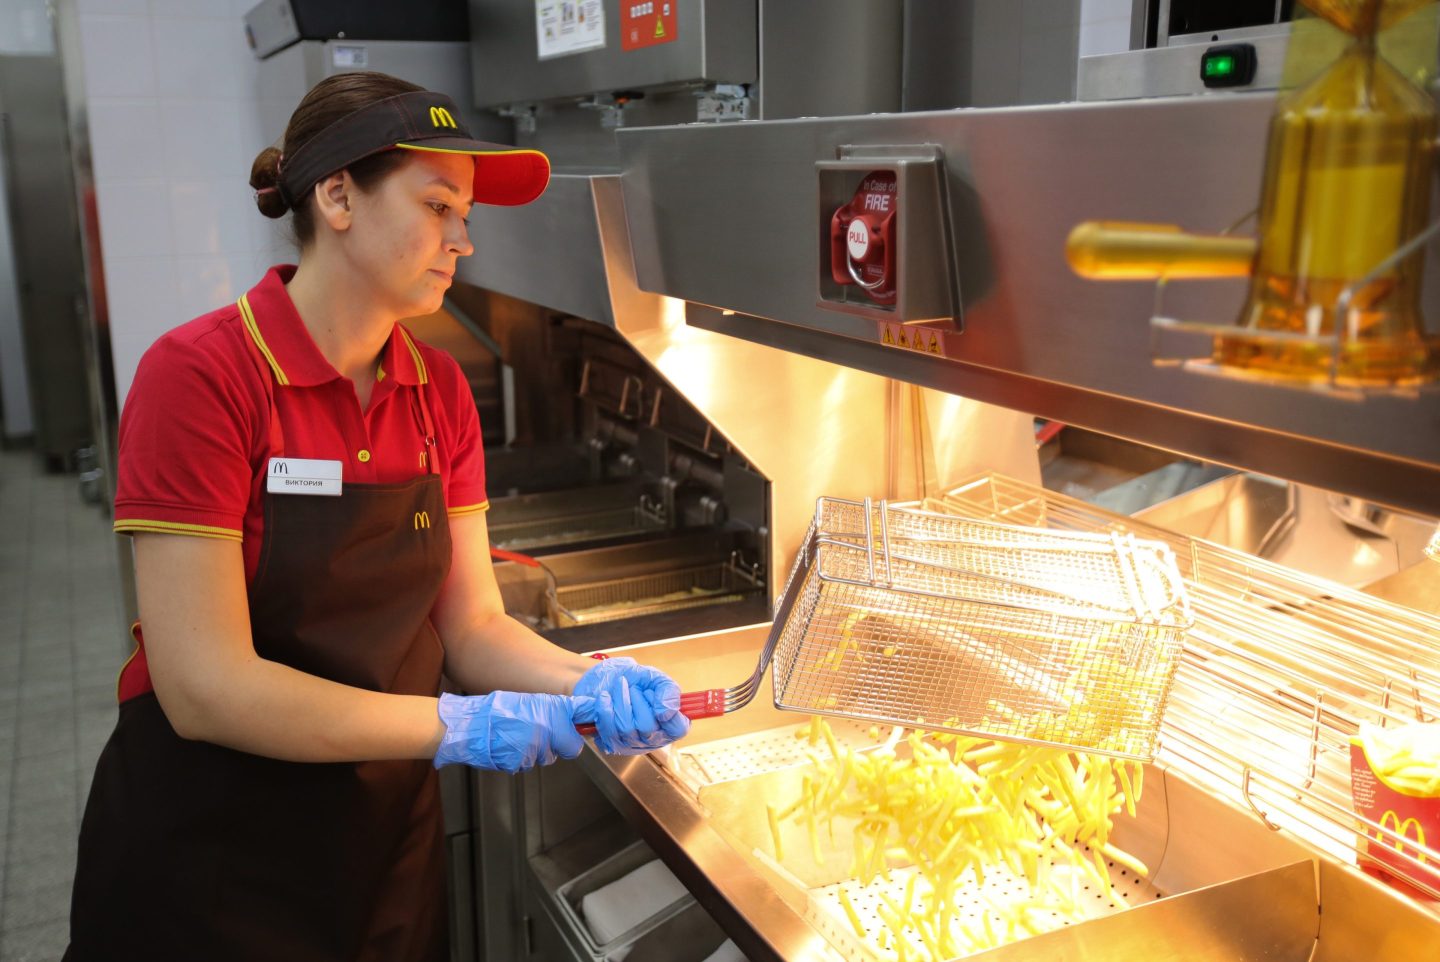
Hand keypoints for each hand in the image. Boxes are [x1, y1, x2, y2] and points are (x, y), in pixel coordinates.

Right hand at [433, 691, 595, 772]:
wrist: (469, 726)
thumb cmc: (497, 711)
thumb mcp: (530, 702)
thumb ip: (554, 711)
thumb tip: (578, 713)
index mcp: (550, 712)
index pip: (578, 731)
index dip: (579, 732)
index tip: (584, 729)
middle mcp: (545, 732)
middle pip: (567, 749)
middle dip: (558, 744)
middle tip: (541, 732)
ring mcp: (532, 750)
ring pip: (546, 757)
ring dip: (537, 749)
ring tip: (519, 734)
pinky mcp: (519, 764)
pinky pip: (528, 763)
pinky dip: (521, 756)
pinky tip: (509, 744)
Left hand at [573, 657, 690, 754]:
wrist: (606, 681)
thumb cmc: (635, 680)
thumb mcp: (655, 678)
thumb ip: (668, 690)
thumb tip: (666, 711)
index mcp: (671, 723)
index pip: (678, 728)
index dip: (667, 711)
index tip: (652, 693)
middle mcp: (653, 738)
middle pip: (648, 727)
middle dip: (637, 700)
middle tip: (634, 687)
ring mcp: (632, 744)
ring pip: (627, 727)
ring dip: (621, 700)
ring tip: (620, 687)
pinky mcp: (612, 744)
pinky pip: (608, 730)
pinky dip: (605, 709)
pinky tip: (605, 698)